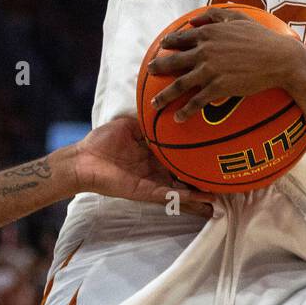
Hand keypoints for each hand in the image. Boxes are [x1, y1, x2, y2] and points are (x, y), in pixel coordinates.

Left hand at [60, 116, 213, 216]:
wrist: (82, 159)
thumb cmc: (102, 141)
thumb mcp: (130, 125)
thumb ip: (148, 121)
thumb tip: (163, 107)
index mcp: (153, 153)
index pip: (178, 155)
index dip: (194, 156)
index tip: (212, 153)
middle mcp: (155, 169)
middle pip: (183, 176)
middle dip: (201, 180)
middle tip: (222, 180)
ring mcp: (151, 182)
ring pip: (179, 190)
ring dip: (196, 194)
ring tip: (217, 196)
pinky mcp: (143, 191)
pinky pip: (166, 194)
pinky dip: (181, 196)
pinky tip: (197, 197)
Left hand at [148, 7, 305, 122]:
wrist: (279, 59)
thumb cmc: (262, 37)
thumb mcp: (238, 18)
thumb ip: (214, 15)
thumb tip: (194, 19)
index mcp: (207, 33)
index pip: (180, 39)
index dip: (168, 44)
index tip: (161, 48)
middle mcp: (203, 51)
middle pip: (173, 61)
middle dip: (158, 68)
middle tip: (149, 72)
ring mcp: (209, 70)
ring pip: (179, 85)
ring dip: (164, 95)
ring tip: (154, 103)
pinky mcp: (218, 88)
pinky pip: (196, 101)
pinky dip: (185, 111)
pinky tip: (178, 118)